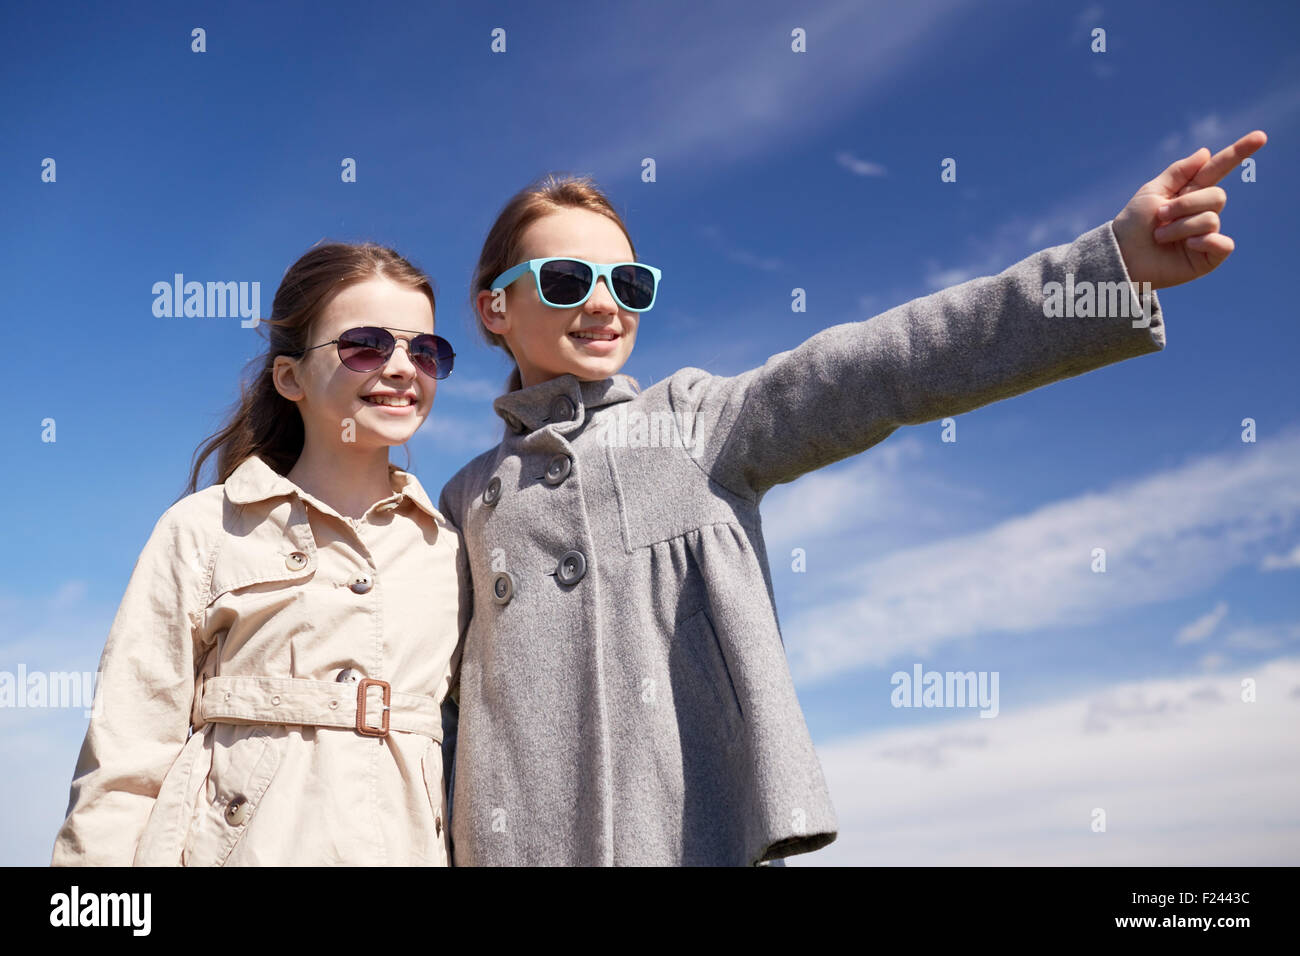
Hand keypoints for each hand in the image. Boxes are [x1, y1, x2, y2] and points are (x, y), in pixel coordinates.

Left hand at [1111, 130, 1265, 289]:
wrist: (1120, 255)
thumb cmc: (1133, 224)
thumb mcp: (1153, 192)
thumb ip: (1179, 172)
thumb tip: (1206, 152)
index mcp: (1191, 192)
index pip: (1220, 169)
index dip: (1239, 152)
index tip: (1260, 136)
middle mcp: (1203, 211)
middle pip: (1216, 196)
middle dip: (1184, 205)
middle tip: (1159, 216)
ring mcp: (1207, 234)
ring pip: (1211, 219)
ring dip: (1180, 227)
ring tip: (1160, 236)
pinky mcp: (1208, 257)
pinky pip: (1223, 244)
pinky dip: (1204, 242)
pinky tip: (1187, 246)